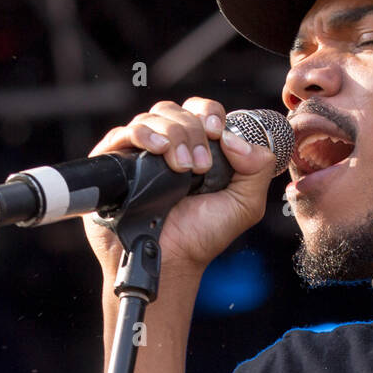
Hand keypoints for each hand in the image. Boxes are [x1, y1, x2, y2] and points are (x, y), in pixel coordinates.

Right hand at [82, 97, 278, 283]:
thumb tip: (234, 137)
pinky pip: (124, 132)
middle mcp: (168, 146)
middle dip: (193, 132)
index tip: (216, 134)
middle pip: (177, 111)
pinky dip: (143, 134)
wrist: (170, 261)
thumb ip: (256, 169)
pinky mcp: (115, 162)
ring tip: (180, 168)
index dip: (210, 114)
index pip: (202, 111)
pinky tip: (157, 150)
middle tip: (200, 167)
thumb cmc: (202, 236)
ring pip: (152, 117)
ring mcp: (140, 153)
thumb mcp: (245, 205)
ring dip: (172, 136)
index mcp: (198, 148)